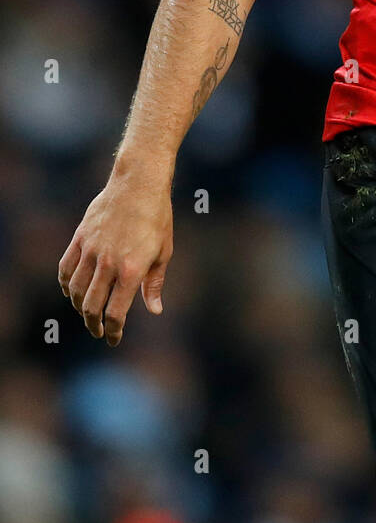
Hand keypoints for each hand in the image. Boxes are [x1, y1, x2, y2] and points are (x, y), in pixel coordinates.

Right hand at [58, 174, 173, 346]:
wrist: (139, 183)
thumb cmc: (157, 218)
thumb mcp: (164, 252)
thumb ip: (154, 284)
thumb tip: (154, 311)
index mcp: (132, 269)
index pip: (116, 312)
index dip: (114, 331)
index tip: (114, 338)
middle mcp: (108, 263)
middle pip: (90, 306)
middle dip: (93, 325)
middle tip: (98, 331)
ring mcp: (92, 249)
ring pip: (74, 290)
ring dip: (78, 307)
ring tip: (86, 313)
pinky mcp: (80, 237)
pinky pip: (65, 267)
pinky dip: (65, 284)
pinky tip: (71, 291)